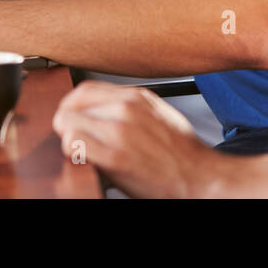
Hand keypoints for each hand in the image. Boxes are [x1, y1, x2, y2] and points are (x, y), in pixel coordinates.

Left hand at [52, 81, 224, 197]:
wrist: (199, 178)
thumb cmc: (180, 153)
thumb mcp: (158, 114)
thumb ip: (130, 108)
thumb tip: (100, 111)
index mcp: (137, 97)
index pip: (85, 89)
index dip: (72, 106)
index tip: (71, 118)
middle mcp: (127, 107)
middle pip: (72, 105)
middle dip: (68, 124)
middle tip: (73, 139)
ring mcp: (120, 131)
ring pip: (68, 122)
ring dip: (68, 139)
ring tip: (81, 152)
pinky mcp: (115, 156)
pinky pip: (74, 144)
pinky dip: (73, 153)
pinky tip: (85, 161)